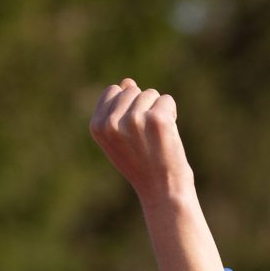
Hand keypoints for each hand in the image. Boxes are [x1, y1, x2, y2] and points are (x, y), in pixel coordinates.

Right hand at [89, 78, 193, 203]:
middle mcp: (112, 122)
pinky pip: (167, 100)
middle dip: (143, 106)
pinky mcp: (157, 120)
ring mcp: (134, 120)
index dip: (127, 105)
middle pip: (132, 90)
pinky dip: (171, 113)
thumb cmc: (142, 164)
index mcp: (98, 126)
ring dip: (158, 111)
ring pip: (150, 94)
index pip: (112, 91)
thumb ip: (118, 110)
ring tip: (156, 137)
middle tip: (146, 136)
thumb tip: (127, 81)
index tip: (132, 130)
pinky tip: (167, 134)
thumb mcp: (121, 137)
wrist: (161, 189)